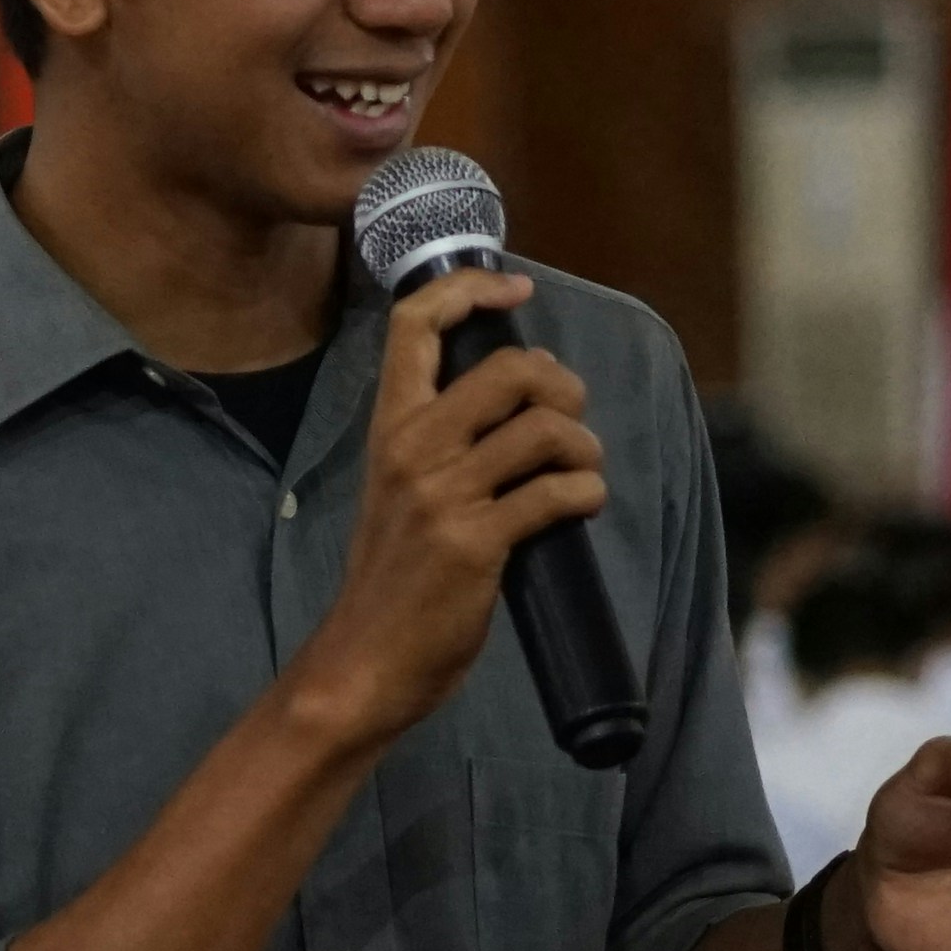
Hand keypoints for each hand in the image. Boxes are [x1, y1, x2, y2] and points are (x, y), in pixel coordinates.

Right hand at [291, 269, 601, 744]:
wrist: (364, 661)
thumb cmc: (392, 579)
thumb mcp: (398, 492)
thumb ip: (440, 444)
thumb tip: (523, 399)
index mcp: (389, 429)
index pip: (415, 323)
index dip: (471, 289)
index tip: (514, 289)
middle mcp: (412, 449)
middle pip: (511, 369)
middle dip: (563, 386)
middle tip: (570, 417)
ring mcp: (443, 495)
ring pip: (545, 429)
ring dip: (585, 447)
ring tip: (583, 470)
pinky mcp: (476, 543)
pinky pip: (556, 493)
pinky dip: (586, 494)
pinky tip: (582, 506)